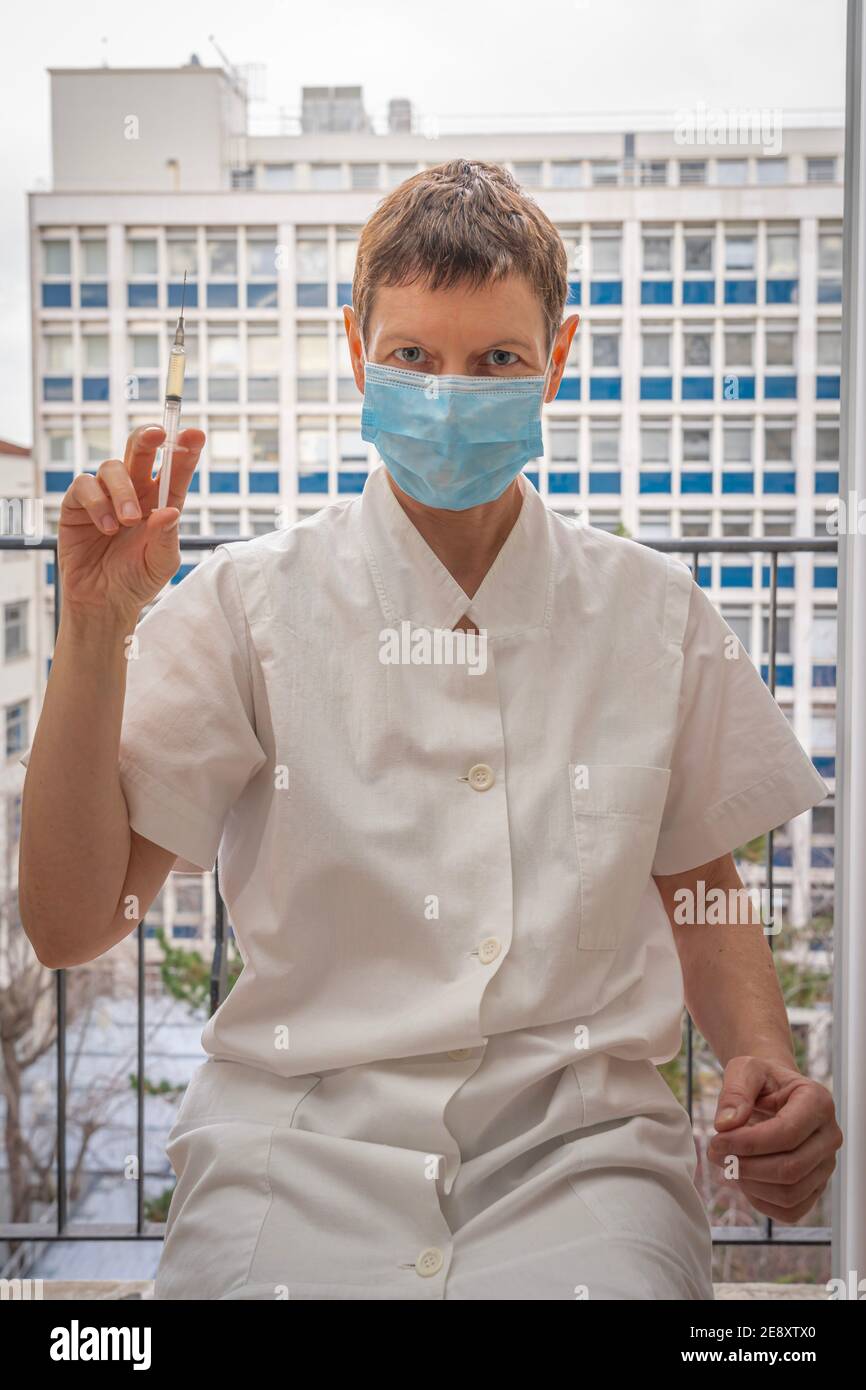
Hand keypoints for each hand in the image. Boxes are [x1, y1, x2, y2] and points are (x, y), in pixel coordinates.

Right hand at [58, 425, 204, 622]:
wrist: (103, 601)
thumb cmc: (137, 580)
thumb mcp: (161, 564)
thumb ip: (166, 537)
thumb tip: (170, 510)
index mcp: (161, 501)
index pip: (175, 469)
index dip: (185, 449)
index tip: (195, 434)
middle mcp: (134, 492)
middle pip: (140, 450)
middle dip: (149, 437)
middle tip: (158, 435)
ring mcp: (105, 495)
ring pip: (112, 467)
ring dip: (123, 490)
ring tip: (127, 521)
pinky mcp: (77, 504)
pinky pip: (84, 485)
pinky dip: (97, 503)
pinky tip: (107, 528)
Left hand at [706, 1055, 841, 1221]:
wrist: (775, 1092)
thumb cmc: (762, 1081)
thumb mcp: (745, 1070)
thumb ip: (735, 1092)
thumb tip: (726, 1125)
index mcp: (818, 1102)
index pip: (786, 1134)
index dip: (747, 1143)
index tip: (716, 1140)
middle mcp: (829, 1136)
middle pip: (790, 1169)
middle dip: (745, 1166)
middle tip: (715, 1154)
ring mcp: (826, 1165)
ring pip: (790, 1193)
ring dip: (750, 1184)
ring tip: (727, 1164)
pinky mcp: (816, 1186)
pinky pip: (791, 1210)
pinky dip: (761, 1201)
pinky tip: (743, 1179)